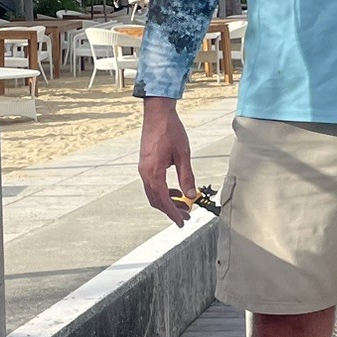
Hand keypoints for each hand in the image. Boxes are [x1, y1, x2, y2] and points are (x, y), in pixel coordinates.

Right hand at [139, 96, 196, 226]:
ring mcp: (144, 168)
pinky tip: (175, 191)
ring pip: (153, 193)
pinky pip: (152, 184)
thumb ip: (187, 177)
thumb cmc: (170, 130)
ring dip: (167, 201)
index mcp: (153, 171)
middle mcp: (145, 172)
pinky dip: (163, 191)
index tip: (181, 222)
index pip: (163, 200)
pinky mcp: (146, 164)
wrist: (157, 113)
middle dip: (170, 210)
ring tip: (183, 205)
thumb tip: (192, 195)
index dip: (172, 213)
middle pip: (156, 199)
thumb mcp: (183, 154)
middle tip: (185, 216)